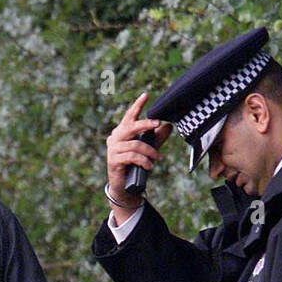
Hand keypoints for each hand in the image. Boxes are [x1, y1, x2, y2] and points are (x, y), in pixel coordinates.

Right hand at [105, 93, 172, 221]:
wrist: (124, 187)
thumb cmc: (135, 166)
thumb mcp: (148, 150)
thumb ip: (157, 138)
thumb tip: (169, 126)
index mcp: (122, 132)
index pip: (129, 116)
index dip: (137, 105)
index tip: (146, 95)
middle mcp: (115, 138)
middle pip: (131, 127)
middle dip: (145, 124)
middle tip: (157, 124)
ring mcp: (113, 149)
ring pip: (135, 145)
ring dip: (150, 151)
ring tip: (158, 158)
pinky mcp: (114, 161)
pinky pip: (132, 157)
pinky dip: (143, 161)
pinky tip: (149, 166)